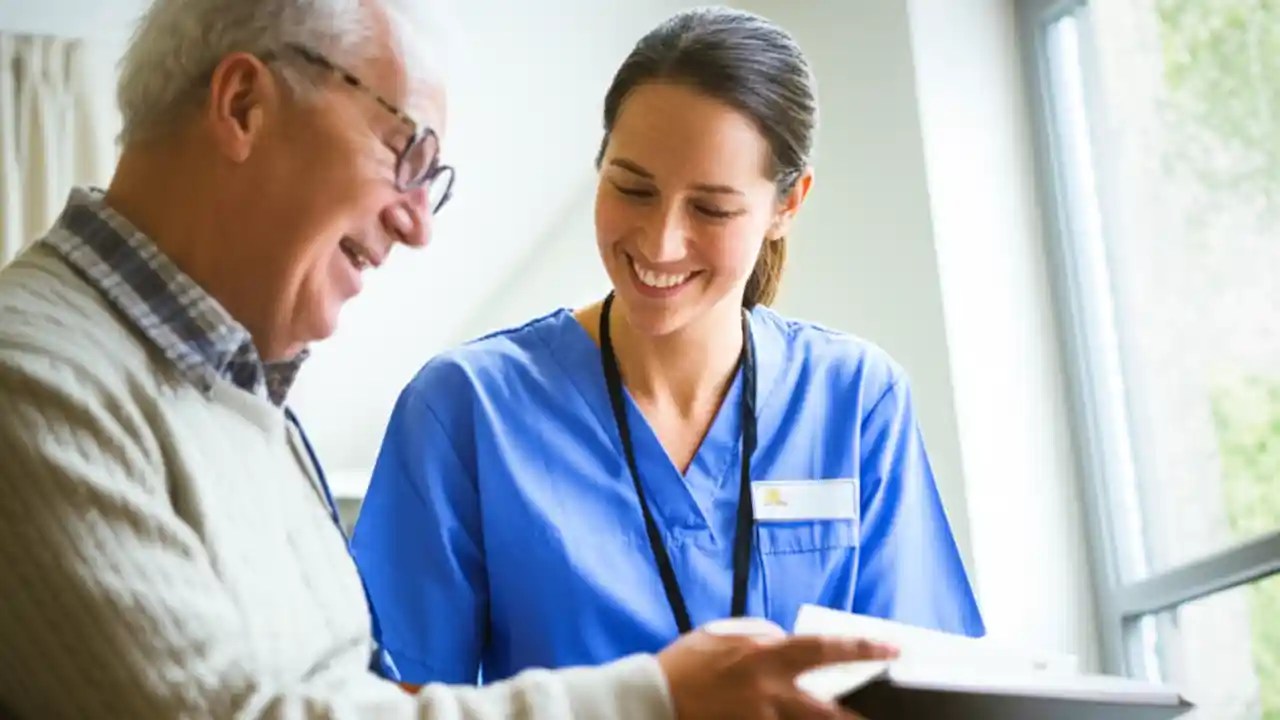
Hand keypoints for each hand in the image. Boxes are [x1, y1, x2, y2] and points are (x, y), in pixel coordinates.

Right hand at [656, 620, 897, 719]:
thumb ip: (760, 634)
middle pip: (827, 711)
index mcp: (765, 656)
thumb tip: (785, 640)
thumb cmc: (688, 662)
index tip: (892, 650)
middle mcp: (769, 692)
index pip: (825, 650)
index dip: (863, 650)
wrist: (654, 698)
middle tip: (883, 717)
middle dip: (857, 718)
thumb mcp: (725, 634)